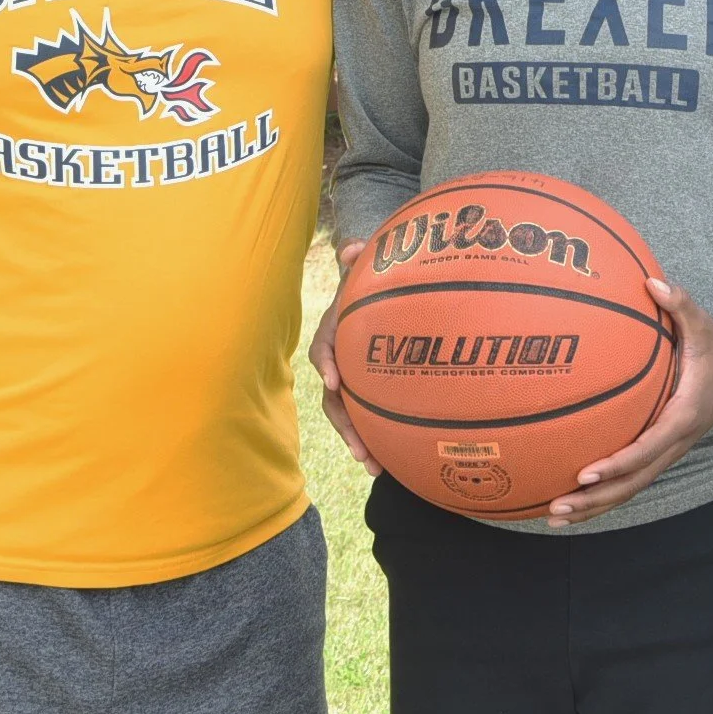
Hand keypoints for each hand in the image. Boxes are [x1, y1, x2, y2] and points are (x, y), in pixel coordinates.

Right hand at [308, 238, 381, 475]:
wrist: (379, 299)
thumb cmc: (372, 284)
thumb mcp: (365, 268)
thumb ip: (358, 256)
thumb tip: (351, 247)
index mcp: (334, 334)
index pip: (322, 350)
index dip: (326, 365)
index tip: (334, 380)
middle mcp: (337, 362)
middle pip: (333, 397)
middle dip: (344, 423)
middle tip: (360, 448)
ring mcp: (351, 381)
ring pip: (347, 415)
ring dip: (357, 441)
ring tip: (374, 466)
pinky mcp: (366, 394)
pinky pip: (366, 420)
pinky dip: (374, 442)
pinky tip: (390, 466)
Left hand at [544, 278, 712, 526]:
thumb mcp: (704, 323)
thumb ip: (680, 303)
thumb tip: (652, 280)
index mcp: (685, 415)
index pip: (648, 446)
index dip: (618, 463)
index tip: (586, 472)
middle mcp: (677, 441)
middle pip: (634, 481)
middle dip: (595, 498)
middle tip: (556, 506)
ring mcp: (670, 451)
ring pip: (631, 488)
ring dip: (595, 506)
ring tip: (554, 517)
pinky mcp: (663, 452)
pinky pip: (632, 479)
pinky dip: (605, 494)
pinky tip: (573, 501)